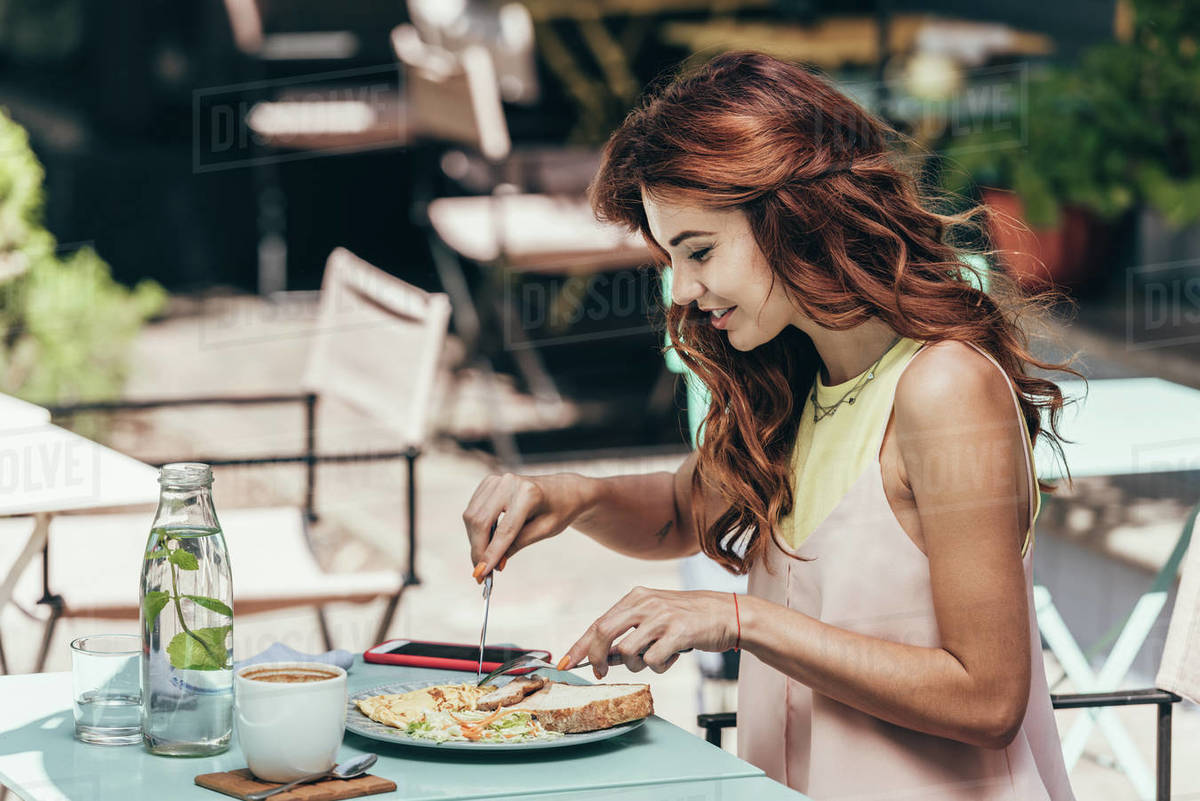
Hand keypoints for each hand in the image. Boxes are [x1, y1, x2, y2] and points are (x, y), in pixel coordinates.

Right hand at [462, 472, 591, 579]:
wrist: (562, 489)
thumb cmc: (558, 510)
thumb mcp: (545, 531)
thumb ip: (518, 544)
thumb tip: (494, 563)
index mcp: (528, 493)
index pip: (504, 530)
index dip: (491, 554)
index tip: (481, 574)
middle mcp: (508, 482)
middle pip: (481, 522)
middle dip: (478, 550)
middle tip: (479, 573)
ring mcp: (496, 480)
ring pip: (472, 516)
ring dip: (474, 541)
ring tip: (484, 559)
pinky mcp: (489, 482)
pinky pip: (473, 509)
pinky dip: (475, 529)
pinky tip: (485, 541)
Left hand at [558, 587, 737, 676]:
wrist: (726, 613)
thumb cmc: (687, 618)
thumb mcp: (654, 615)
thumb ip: (629, 631)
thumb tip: (600, 657)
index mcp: (636, 597)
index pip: (598, 623)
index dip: (580, 646)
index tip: (566, 663)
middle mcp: (645, 603)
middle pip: (604, 633)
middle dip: (596, 658)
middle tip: (601, 674)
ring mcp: (661, 617)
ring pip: (628, 653)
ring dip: (638, 665)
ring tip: (657, 657)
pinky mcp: (678, 632)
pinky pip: (653, 661)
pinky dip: (660, 666)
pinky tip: (674, 655)